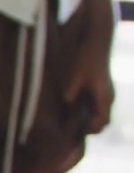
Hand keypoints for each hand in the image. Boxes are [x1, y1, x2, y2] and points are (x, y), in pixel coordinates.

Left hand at [66, 9, 117, 134]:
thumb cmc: (86, 57)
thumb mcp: (75, 77)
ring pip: (99, 114)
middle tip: (68, 129)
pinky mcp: (101, 88)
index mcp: (105, 97)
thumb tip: (65, 108)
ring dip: (86, 120)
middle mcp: (108, 97)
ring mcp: (106, 93)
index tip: (72, 133)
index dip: (88, 131)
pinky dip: (86, 112)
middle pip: (102, 122)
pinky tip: (70, 109)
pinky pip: (96, 106)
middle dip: (87, 128)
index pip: (102, 123)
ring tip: (67, 121)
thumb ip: (70, 94)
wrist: (97, 39)